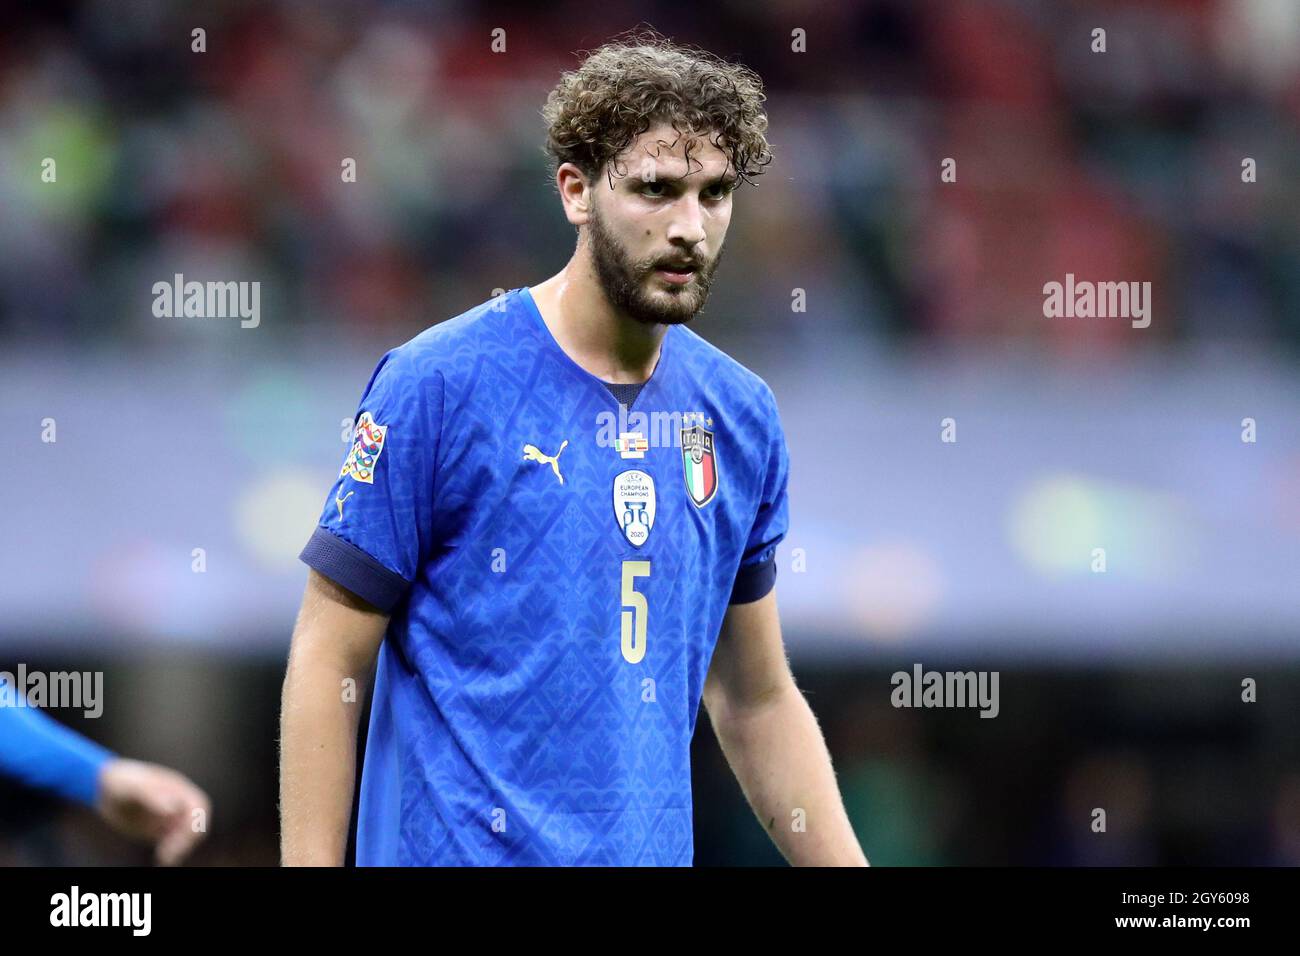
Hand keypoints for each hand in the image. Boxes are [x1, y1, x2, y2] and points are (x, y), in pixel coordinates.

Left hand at [96, 758, 211, 864]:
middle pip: (196, 824)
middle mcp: (177, 803)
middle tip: (169, 853)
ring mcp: (168, 818)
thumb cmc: (120, 782)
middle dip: (187, 840)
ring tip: (164, 858)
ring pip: (185, 836)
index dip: (195, 822)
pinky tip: (161, 859)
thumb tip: (172, 810)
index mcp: (178, 789)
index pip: (199, 807)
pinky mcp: (158, 830)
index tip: (181, 836)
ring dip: (180, 849)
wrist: (103, 788)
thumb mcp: (134, 786)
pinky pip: (171, 843)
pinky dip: (170, 853)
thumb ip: (152, 795)